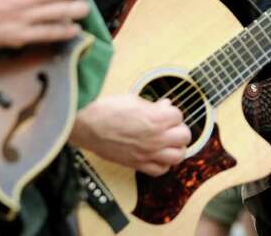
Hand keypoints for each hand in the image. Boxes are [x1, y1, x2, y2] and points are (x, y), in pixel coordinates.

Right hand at [71, 94, 191, 175]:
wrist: (86, 126)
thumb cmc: (106, 110)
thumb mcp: (133, 100)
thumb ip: (153, 106)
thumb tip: (165, 106)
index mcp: (156, 119)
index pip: (178, 115)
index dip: (171, 112)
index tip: (163, 111)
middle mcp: (156, 138)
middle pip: (184, 136)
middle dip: (179, 128)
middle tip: (169, 125)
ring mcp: (147, 153)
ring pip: (178, 156)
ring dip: (176, 148)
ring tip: (169, 141)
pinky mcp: (137, 164)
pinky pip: (161, 170)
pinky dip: (163, 164)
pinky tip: (158, 155)